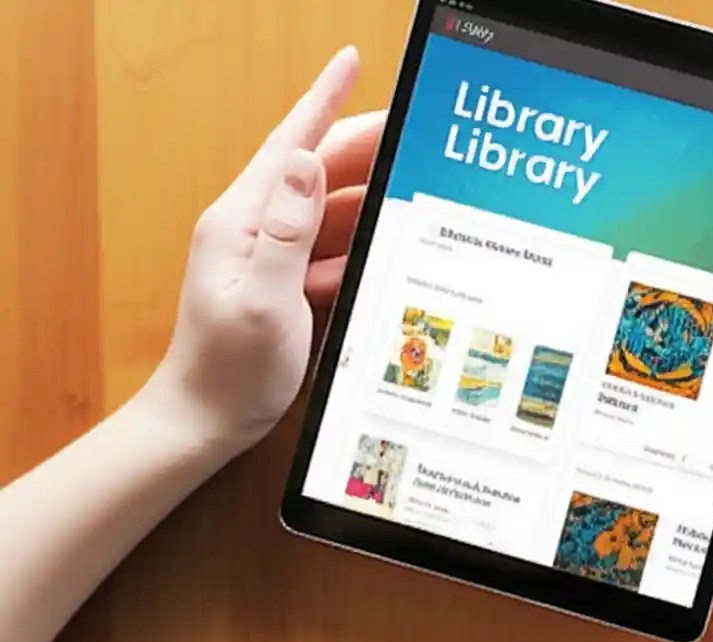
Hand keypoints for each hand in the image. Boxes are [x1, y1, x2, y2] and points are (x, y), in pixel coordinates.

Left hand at [140, 48, 386, 453]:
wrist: (205, 421)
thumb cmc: (227, 369)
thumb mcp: (260, 297)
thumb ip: (284, 230)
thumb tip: (302, 160)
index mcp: (241, 219)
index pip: (291, 143)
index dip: (326, 98)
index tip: (352, 61)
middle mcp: (255, 226)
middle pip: (320, 170)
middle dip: (368, 146)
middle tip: (418, 133)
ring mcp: (271, 253)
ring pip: (334, 209)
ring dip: (373, 197)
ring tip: (418, 185)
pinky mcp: (286, 280)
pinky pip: (333, 248)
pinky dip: (363, 243)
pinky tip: (390, 246)